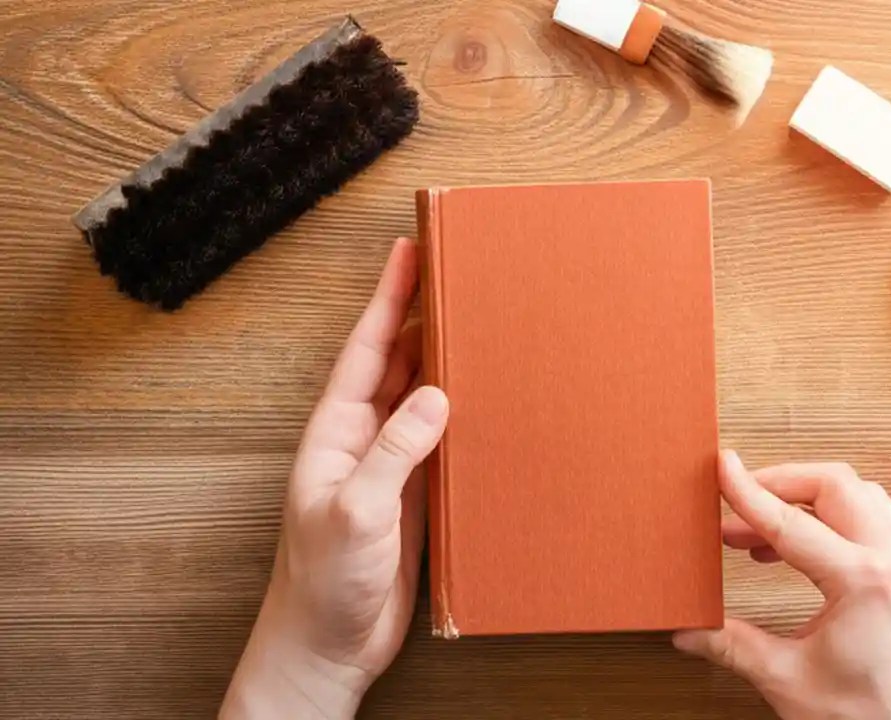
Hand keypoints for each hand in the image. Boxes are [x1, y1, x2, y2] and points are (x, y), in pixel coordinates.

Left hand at [221, 238, 446, 719]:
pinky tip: (483, 401)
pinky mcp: (413, 497)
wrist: (327, 646)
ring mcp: (389, 468)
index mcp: (336, 434)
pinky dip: (460, 415)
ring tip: (476, 324)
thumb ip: (394, 453)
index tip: (409, 253)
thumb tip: (435, 396)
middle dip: (421, 317)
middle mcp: (362, 442)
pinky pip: (439, 441)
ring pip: (421, 399)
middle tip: (456, 275)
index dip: (387, 300)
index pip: (367, 352)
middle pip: (396, 364)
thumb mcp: (355, 512)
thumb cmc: (323, 584)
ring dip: (445, 362)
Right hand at [674, 452, 890, 719]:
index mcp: (865, 581)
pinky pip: (884, 524)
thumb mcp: (790, 681)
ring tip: (765, 535)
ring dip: (812, 502)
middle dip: (781, 484)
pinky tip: (811, 553)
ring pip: (864, 497)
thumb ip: (734, 646)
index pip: (789, 522)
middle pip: (835, 486)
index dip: (747, 492)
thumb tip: (689, 631)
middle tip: (739, 503)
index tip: (722, 468)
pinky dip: (843, 522)